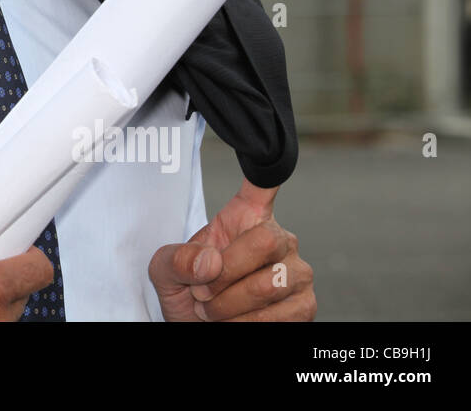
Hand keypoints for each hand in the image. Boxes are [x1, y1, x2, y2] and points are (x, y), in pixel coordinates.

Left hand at [148, 179, 315, 320]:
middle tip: (201, 292)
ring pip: (269, 284)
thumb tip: (211, 262)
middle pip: (263, 242)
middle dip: (224, 274)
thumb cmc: (187, 294)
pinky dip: (248, 324)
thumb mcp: (165, 272)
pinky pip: (282, 314)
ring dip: (229, 306)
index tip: (266, 142)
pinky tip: (233, 323)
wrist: (200, 329)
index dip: (267, 164)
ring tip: (211, 311)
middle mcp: (279, 238)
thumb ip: (176, 260)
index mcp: (245, 218)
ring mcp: (297, 272)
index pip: (263, 185)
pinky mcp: (305, 304)